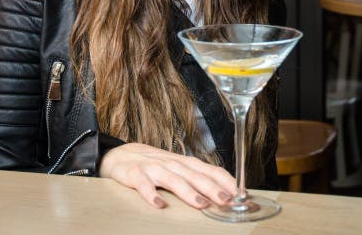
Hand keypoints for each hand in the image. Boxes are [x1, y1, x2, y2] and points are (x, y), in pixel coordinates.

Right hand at [99, 143, 235, 209]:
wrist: (121, 156)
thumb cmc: (156, 166)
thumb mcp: (179, 170)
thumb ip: (198, 180)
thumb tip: (224, 193)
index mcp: (186, 164)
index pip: (211, 170)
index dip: (225, 181)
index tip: (240, 193)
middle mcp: (173, 164)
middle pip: (195, 176)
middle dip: (212, 188)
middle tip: (226, 200)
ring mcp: (154, 168)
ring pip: (174, 180)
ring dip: (188, 192)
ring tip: (200, 204)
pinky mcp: (136, 174)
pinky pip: (144, 185)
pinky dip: (151, 194)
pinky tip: (159, 205)